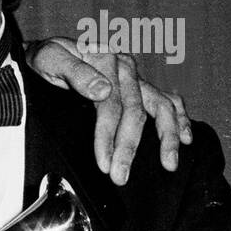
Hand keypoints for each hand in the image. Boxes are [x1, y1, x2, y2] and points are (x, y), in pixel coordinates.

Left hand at [27, 38, 191, 183]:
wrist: (43, 54)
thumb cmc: (43, 58)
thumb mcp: (48, 58)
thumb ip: (74, 72)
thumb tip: (102, 91)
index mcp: (107, 59)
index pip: (112, 104)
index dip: (108, 135)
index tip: (104, 163)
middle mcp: (126, 67)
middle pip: (136, 111)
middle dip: (129, 147)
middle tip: (121, 176)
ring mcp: (135, 77)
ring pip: (161, 106)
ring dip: (167, 137)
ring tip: (169, 164)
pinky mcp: (138, 86)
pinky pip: (167, 100)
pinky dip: (180, 119)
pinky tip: (186, 139)